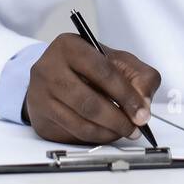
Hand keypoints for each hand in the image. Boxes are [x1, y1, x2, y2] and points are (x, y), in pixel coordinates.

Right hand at [22, 33, 161, 143]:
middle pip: (88, 102)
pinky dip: (95, 137)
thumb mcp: (117, 61)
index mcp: (70, 46)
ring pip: (80, 122)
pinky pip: (72, 133)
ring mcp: (40, 94)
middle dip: (118, 119)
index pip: (102, 72)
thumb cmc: (88, 65)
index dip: (126, 95)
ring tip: (124, 131)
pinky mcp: (40, 116)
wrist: (55, 73)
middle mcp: (49, 68)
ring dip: (108, 132)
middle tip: (135, 127)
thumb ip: (139, 77)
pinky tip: (107, 132)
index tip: (142, 113)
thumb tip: (143, 104)